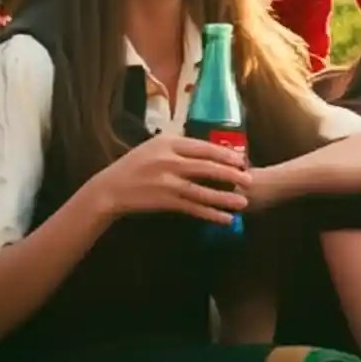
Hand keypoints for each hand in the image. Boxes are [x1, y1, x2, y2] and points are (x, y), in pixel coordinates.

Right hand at [88, 134, 251, 223]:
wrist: (110, 188)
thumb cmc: (134, 166)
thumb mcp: (154, 147)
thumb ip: (178, 146)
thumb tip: (206, 148)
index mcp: (168, 143)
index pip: (203, 147)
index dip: (225, 154)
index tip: (241, 159)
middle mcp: (169, 160)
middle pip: (207, 167)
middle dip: (231, 174)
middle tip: (250, 180)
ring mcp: (167, 182)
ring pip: (203, 190)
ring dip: (225, 198)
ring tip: (243, 202)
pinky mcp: (164, 201)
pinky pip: (193, 208)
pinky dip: (210, 214)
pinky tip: (225, 219)